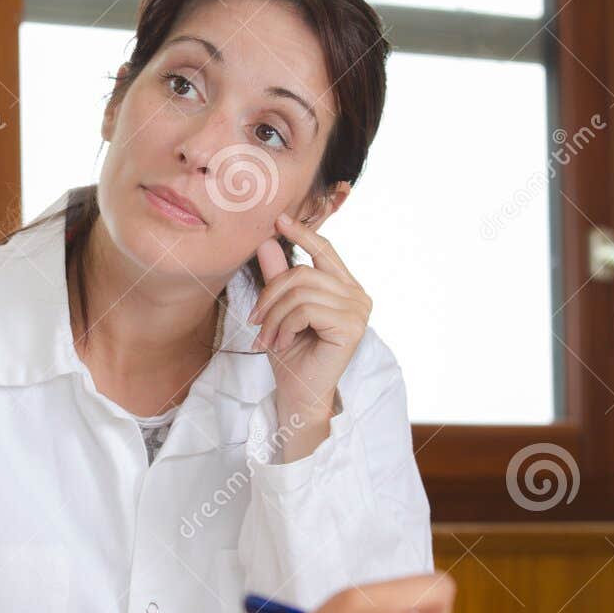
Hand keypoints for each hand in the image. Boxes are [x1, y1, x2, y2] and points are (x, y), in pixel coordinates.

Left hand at [248, 214, 371, 459]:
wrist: (298, 393)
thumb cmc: (291, 354)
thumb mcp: (278, 309)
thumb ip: (277, 275)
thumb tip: (266, 239)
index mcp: (344, 287)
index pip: (325, 250)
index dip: (303, 233)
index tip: (279, 219)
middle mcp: (357, 295)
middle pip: (303, 272)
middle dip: (270, 296)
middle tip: (255, 322)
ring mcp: (358, 310)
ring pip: (300, 292)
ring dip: (274, 316)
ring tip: (267, 337)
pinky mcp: (352, 326)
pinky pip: (306, 309)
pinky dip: (284, 326)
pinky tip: (282, 343)